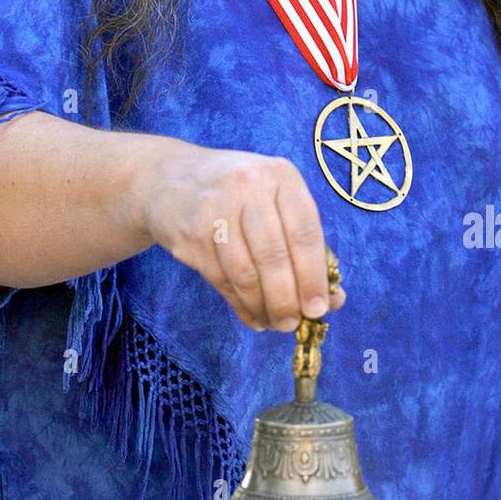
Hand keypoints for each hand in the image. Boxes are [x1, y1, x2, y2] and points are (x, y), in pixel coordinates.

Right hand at [142, 143, 345, 331]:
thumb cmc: (237, 193)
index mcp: (279, 176)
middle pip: (273, 256)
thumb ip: (303, 244)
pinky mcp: (190, 235)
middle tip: (293, 324)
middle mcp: (247, 187)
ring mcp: (214, 210)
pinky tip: (252, 315)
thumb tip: (332, 300)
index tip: (319, 308)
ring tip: (274, 323)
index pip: (304, 232)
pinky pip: (221, 280)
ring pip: (245, 273)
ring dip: (263, 306)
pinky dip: (240, 305)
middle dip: (287, 299)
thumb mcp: (273, 199)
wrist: (168, 178)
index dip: (313, 276)